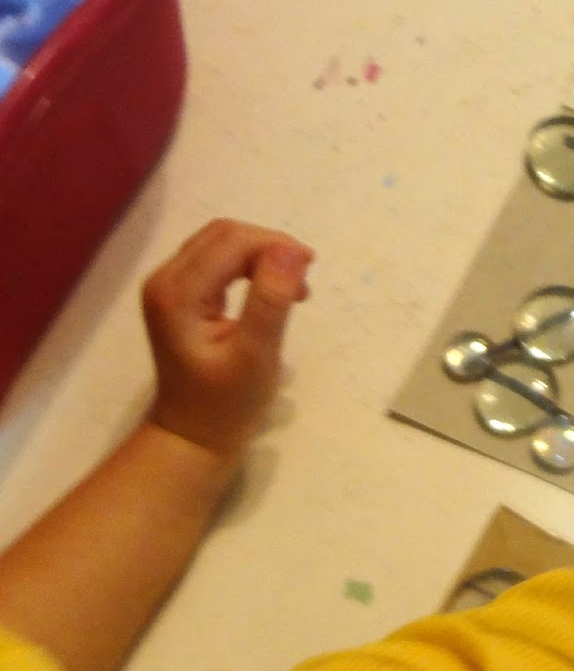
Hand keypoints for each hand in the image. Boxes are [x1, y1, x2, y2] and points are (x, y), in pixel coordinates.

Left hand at [141, 220, 314, 459]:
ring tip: (292, 290)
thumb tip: (291, 252)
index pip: (230, 242)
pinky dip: (247, 267)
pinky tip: (268, 291)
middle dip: (268, 248)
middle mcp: (165, 279)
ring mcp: (168, 287)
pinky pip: (215, 262)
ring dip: (260, 256)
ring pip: (219, 245)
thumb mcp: (256, 356)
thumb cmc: (227, 404)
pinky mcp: (178, 296)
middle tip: (303, 283)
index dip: (274, 245)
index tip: (310, 270)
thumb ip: (271, 301)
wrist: (194, 435)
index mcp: (178, 292)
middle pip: (221, 236)